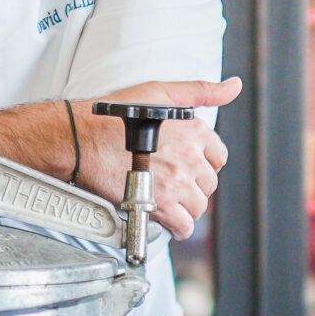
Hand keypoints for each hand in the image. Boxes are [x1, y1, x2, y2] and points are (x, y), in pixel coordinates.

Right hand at [90, 78, 240, 239]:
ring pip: (198, 206)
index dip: (204, 165)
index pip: (218, 157)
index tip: (189, 168)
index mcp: (194, 130)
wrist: (81, 140)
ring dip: (185, 208)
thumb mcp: (161, 92)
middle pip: (208, 184)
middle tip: (174, 186)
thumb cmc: (112, 116)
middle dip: (194, 187)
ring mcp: (176, 182)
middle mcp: (189, 157)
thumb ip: (201, 91)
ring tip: (169, 203)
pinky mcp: (158, 203)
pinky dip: (178, 228)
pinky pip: (183, 226)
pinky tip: (169, 222)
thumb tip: (233, 87)